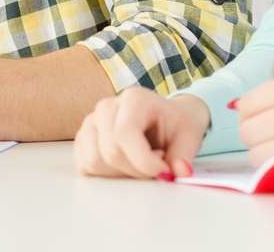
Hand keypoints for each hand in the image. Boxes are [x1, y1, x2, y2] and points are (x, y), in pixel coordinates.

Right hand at [74, 88, 209, 177]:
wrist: (165, 119)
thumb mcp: (190, 135)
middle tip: (157, 165)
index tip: (164, 172)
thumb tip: (180, 172)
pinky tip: (125, 165)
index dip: (143, 161)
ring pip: (95, 161)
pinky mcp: (84, 139)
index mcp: (134, 99)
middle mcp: (107, 107)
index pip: (124, 133)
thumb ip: (184, 155)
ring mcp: (91, 122)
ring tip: (140, 162)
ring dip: (121, 173)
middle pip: (110, 152)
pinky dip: (107, 174)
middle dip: (137, 170)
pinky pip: (86, 165)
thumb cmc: (175, 124)